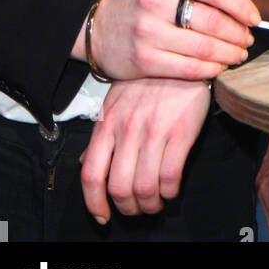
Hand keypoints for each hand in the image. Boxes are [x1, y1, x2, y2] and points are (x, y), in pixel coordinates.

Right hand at [73, 0, 260, 81]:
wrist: (97, 26)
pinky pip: (188, 68)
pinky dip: (209, 69)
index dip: (241, 6)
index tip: (254, 17)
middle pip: (213, 21)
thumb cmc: (137, 0)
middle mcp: (156, 1)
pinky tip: (218, 67)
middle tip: (247, 39)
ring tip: (237, 54)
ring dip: (228, 54)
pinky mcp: (144, 60)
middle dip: (238, 33)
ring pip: (203, 47)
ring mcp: (148, 32)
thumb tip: (237, 0)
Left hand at [80, 77, 211, 222]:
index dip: (94, 203)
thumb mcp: (116, 101)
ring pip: (144, 188)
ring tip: (156, 201)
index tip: (102, 215)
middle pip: (119, 188)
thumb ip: (102, 134)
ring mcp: (154, 131)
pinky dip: (170, 191)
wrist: (182, 52)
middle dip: (128, 208)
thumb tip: (87, 163)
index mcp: (107, 123)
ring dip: (150, 204)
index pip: (91, 174)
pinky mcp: (181, 131)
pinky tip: (171, 188)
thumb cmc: (149, 80)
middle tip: (137, 208)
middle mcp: (127, 129)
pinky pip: (170, 176)